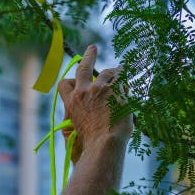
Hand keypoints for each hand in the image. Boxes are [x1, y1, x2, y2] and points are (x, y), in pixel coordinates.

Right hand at [57, 45, 132, 162]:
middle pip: (84, 66)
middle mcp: (85, 91)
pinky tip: (129, 87)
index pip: (65, 84)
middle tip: (92, 48)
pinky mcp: (117, 91)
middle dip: (88, 55)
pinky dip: (125, 83)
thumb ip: (73, 119)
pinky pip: (123, 80)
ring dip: (115, 71)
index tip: (77, 81)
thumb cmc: (88, 144)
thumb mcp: (72, 132)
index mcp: (72, 102)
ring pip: (109, 71)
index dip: (71, 82)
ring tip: (121, 70)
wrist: (104, 145)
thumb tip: (73, 116)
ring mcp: (102, 89)